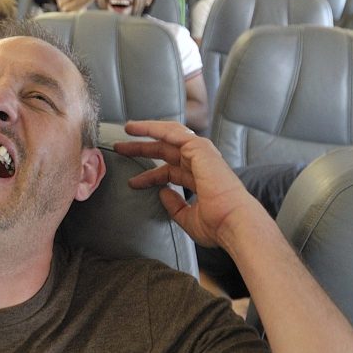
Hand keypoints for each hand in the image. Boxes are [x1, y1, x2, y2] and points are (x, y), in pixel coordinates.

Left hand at [112, 119, 259, 248]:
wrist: (232, 222)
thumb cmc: (216, 225)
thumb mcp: (188, 218)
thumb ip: (174, 205)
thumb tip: (161, 193)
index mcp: (198, 179)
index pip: (169, 172)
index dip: (148, 176)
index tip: (132, 182)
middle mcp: (200, 163)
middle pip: (165, 151)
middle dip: (142, 148)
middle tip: (120, 147)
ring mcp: (201, 154)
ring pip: (169, 135)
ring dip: (147, 130)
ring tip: (127, 128)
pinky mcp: (200, 148)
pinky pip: (173, 132)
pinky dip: (155, 128)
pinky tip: (138, 128)